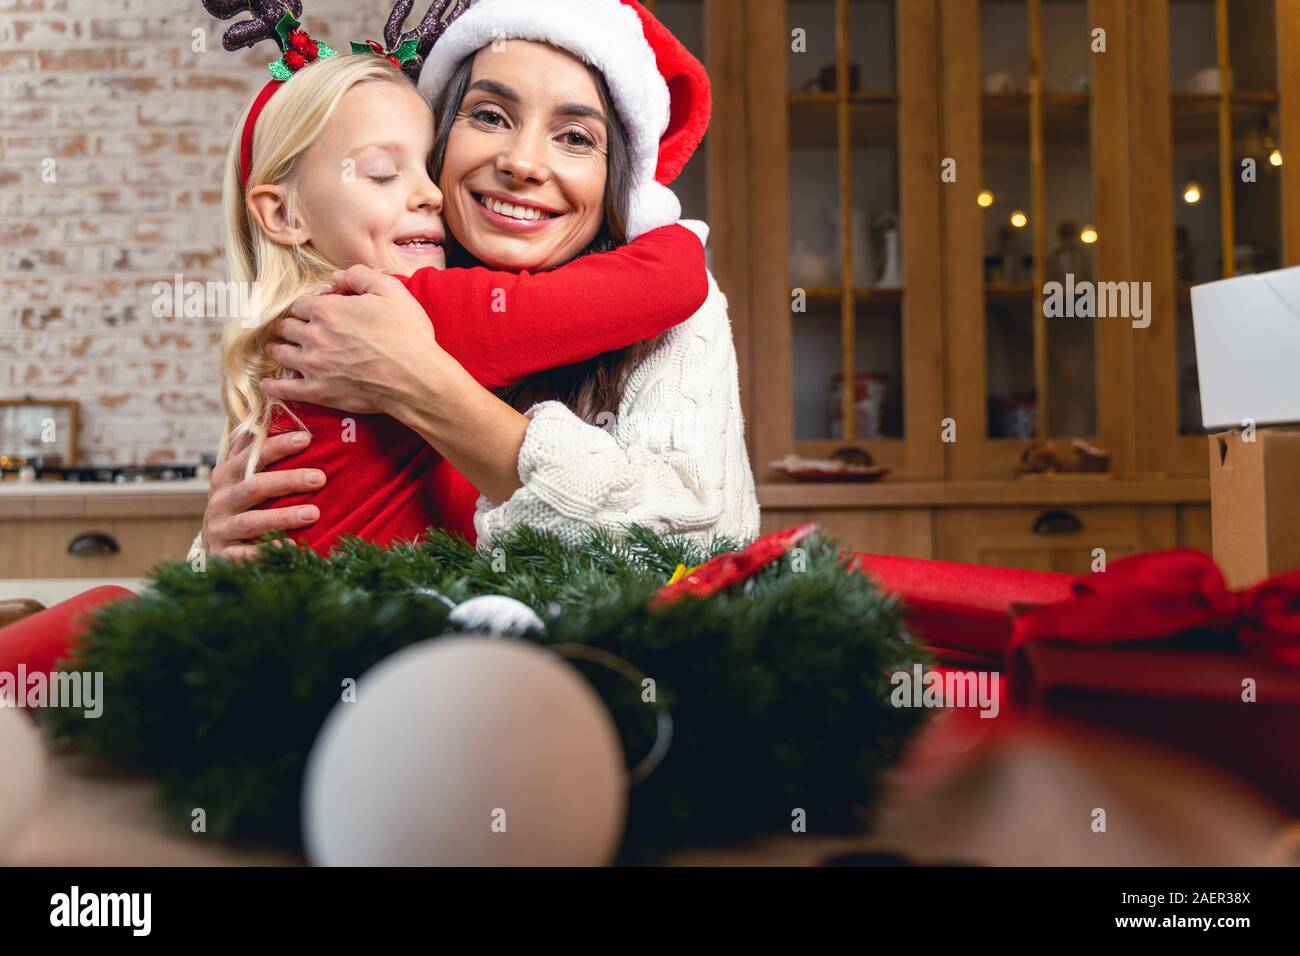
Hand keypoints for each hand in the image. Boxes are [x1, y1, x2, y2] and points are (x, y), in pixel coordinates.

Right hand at [201, 430, 324, 561]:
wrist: (214, 547)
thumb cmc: (238, 504)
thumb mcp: (240, 476)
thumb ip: (252, 449)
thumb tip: (270, 411)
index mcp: (226, 475)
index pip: (252, 456)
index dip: (278, 446)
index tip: (306, 438)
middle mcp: (220, 500)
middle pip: (254, 487)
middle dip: (287, 481)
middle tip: (320, 477)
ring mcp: (220, 528)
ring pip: (252, 521)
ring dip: (283, 516)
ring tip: (314, 513)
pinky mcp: (224, 555)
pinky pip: (246, 556)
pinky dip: (267, 551)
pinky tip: (291, 547)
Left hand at [260, 264, 447, 416]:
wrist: (415, 378)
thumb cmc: (407, 334)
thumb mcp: (390, 291)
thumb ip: (360, 276)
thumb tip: (338, 275)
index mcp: (328, 310)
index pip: (301, 304)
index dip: (305, 306)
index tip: (308, 310)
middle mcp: (314, 336)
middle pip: (288, 328)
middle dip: (287, 326)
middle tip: (286, 328)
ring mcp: (313, 366)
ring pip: (283, 353)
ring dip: (277, 349)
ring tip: (274, 349)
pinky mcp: (319, 391)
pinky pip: (286, 388)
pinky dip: (273, 385)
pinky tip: (266, 383)